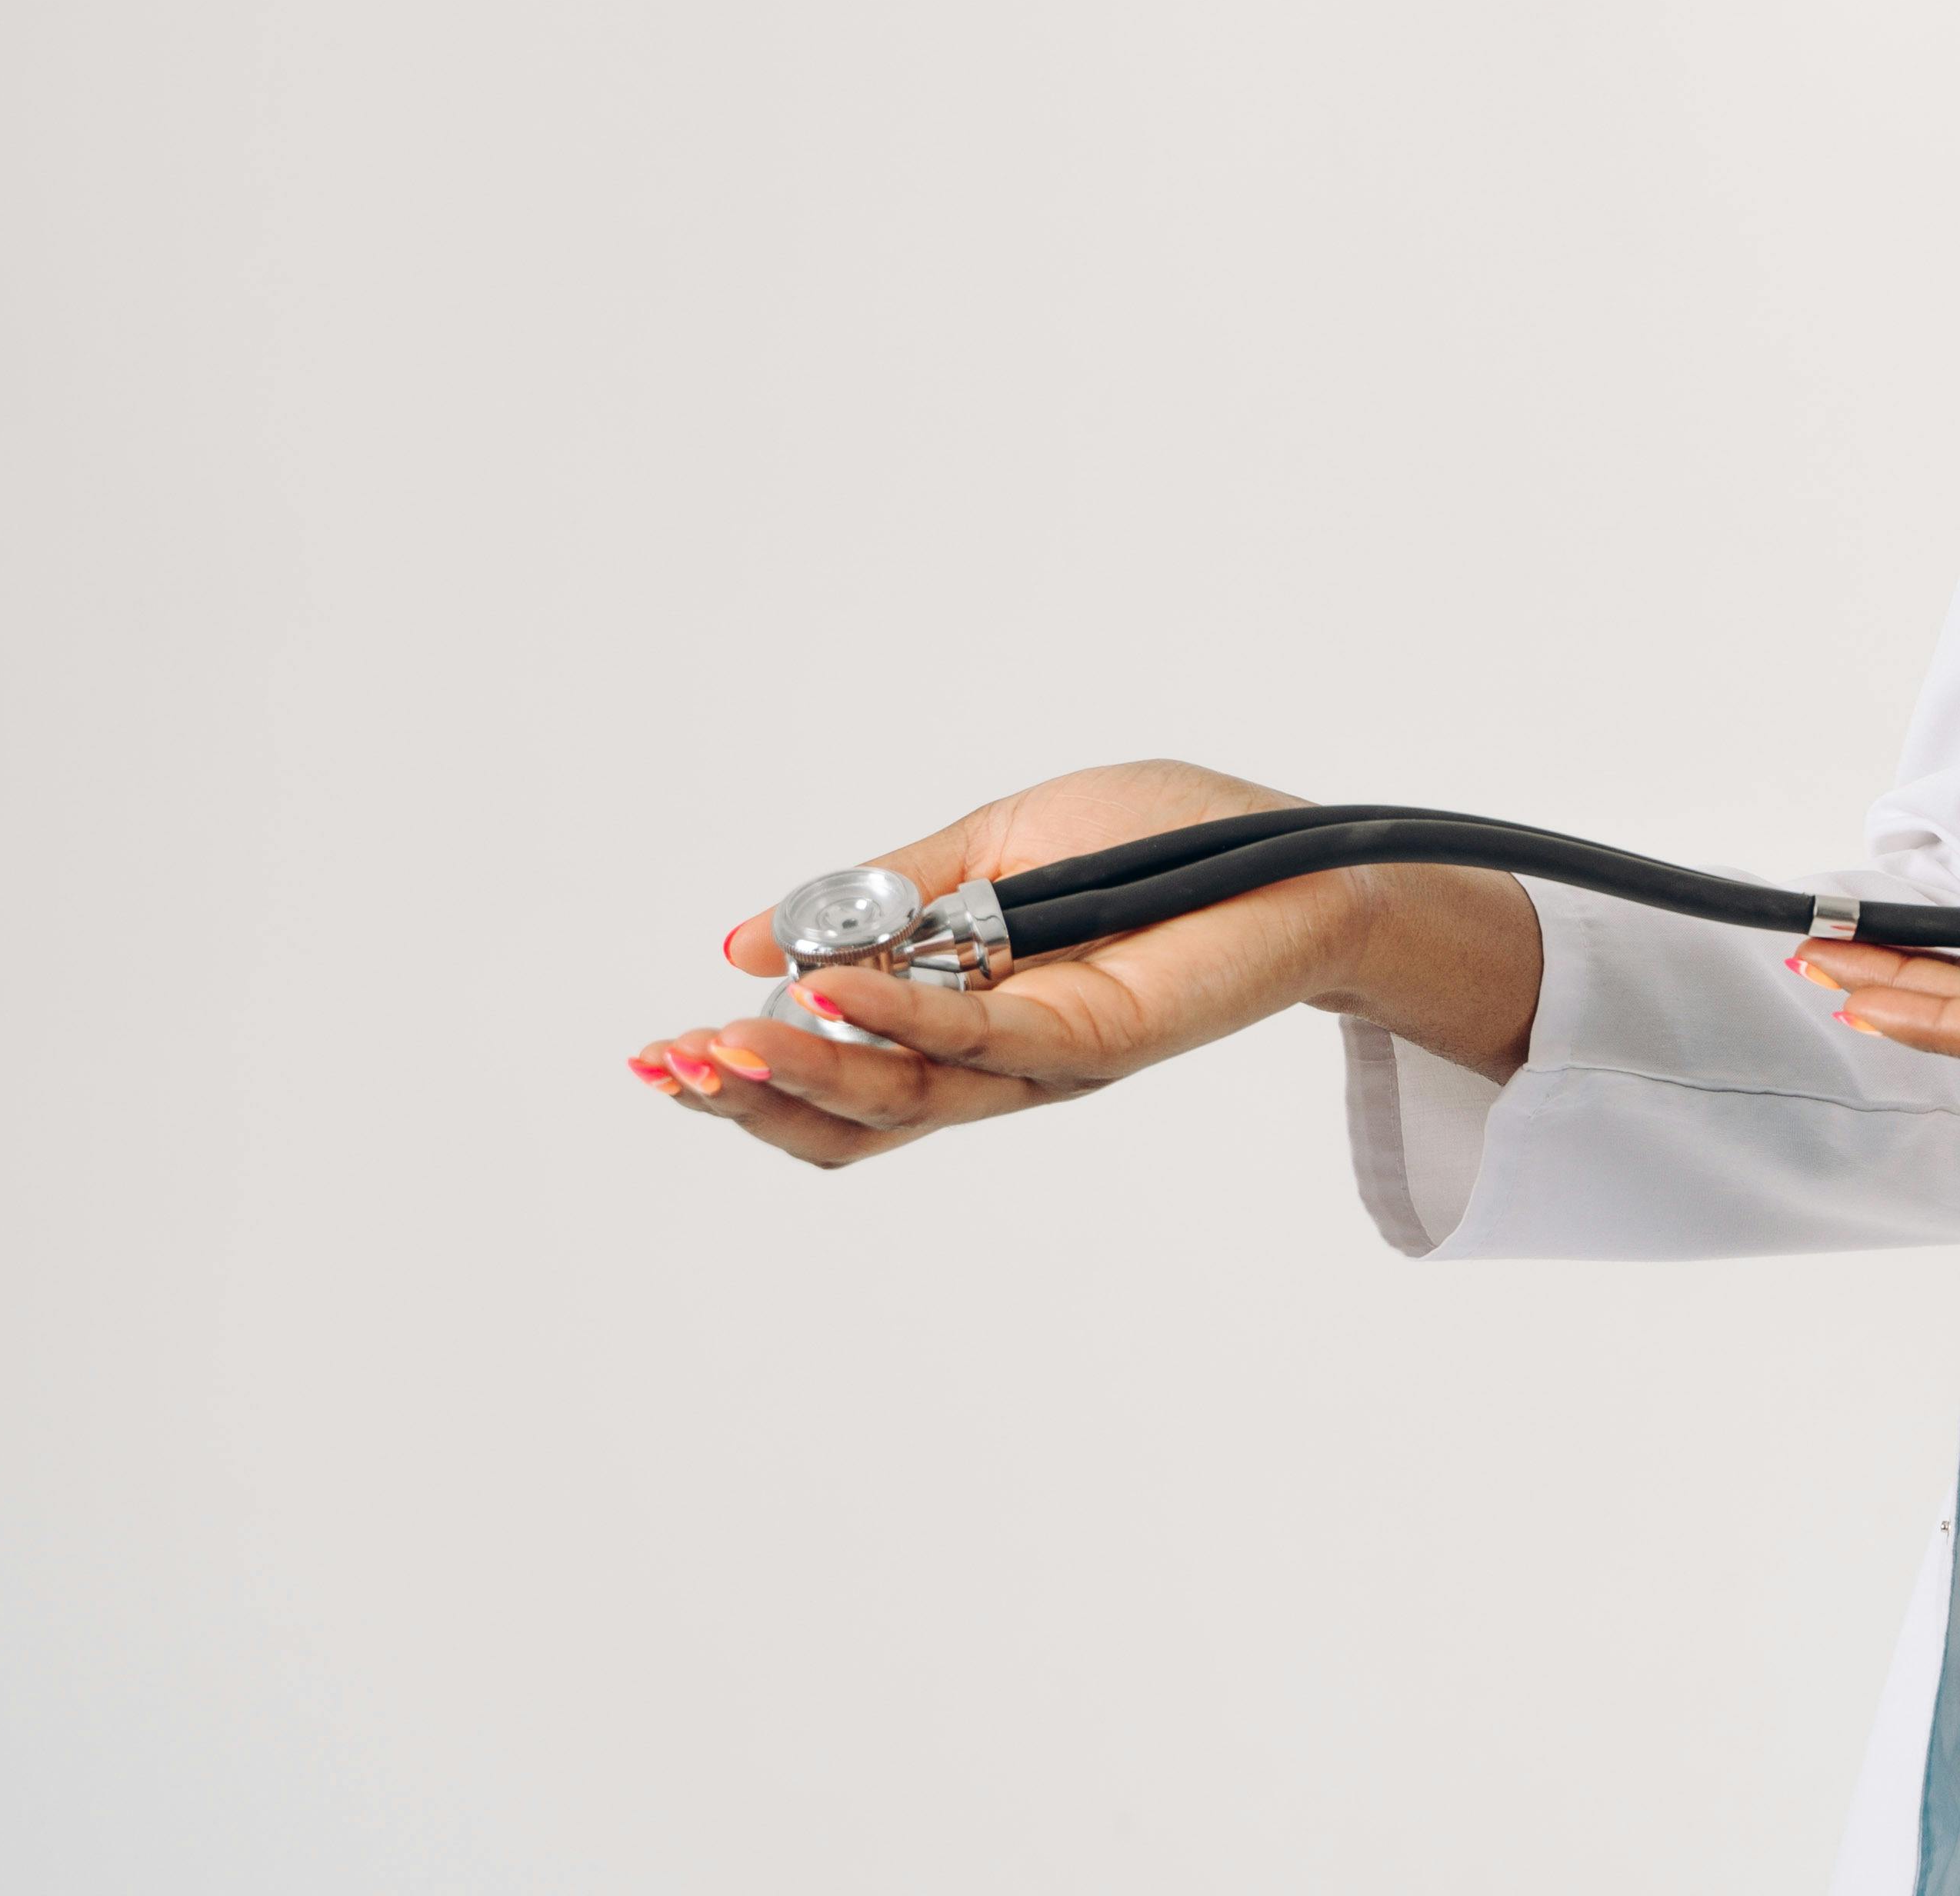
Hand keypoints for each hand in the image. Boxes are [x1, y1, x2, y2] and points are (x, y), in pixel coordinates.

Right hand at [622, 759, 1536, 1170]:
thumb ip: (878, 896)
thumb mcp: (991, 848)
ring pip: (907, 1098)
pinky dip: (904, 1017)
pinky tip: (837, 993)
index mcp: (963, 1021)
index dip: (747, 1073)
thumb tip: (742, 942)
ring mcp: (1050, 1058)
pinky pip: (986, 1038)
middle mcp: (1000, 1062)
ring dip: (807, 1072)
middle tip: (667, 1067)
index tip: (660, 1053)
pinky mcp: (1102, 1035)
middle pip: (856, 1117)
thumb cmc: (1164, 843)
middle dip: (752, 1096)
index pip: (837, 1075)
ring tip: (717, 1047)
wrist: (1299, 850)